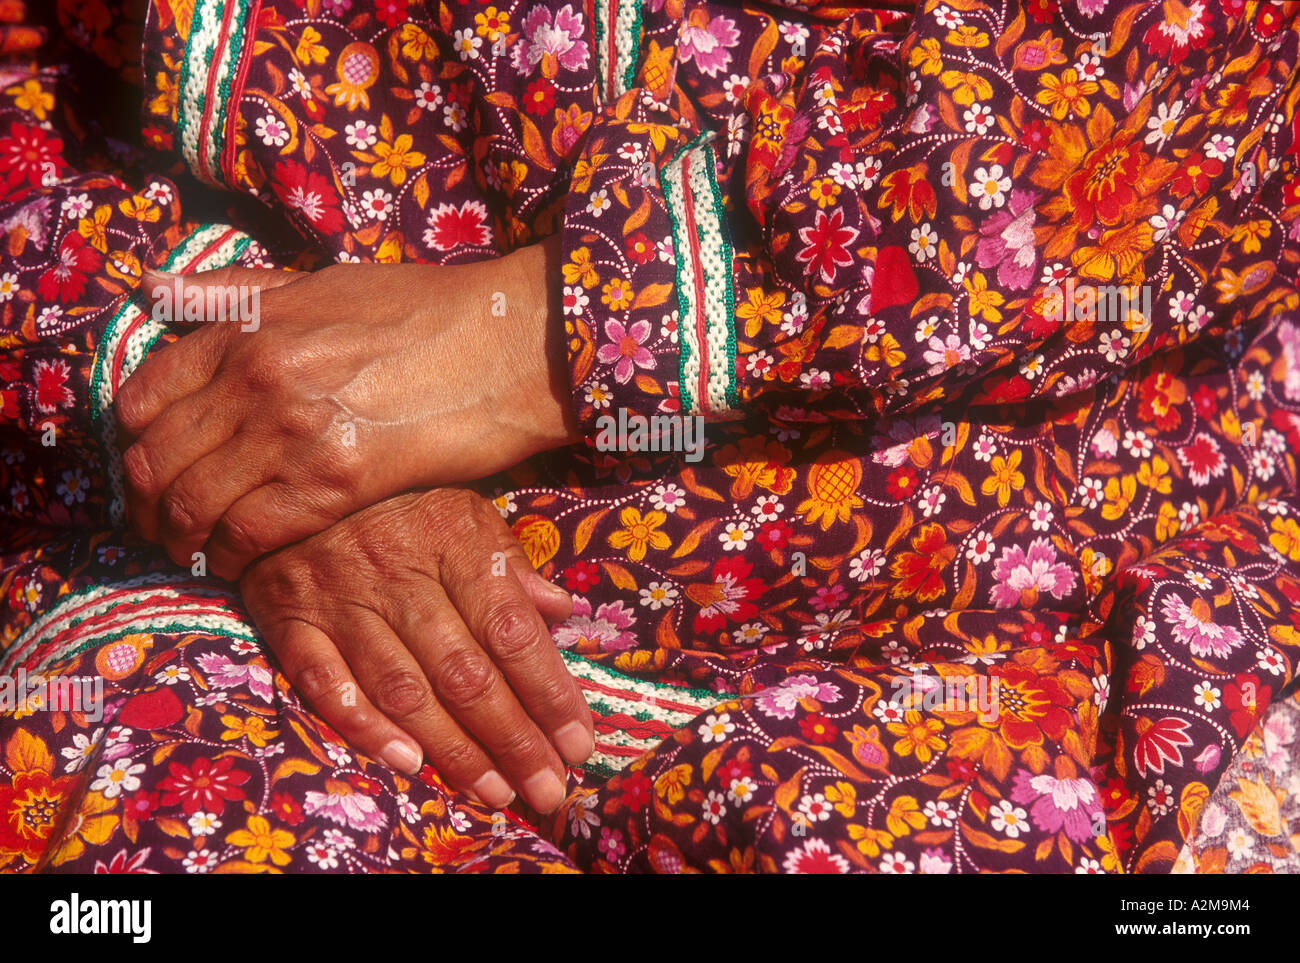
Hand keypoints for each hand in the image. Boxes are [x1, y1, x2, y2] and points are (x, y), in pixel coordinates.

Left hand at [116, 235, 576, 578]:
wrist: (504, 343)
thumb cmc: (423, 309)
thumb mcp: (318, 282)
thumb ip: (233, 292)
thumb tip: (152, 286)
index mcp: (246, 328)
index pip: (143, 396)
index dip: (132, 443)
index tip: (147, 465)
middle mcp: (255, 379)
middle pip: (156, 459)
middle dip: (143, 503)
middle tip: (156, 524)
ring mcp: (291, 433)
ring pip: (192, 503)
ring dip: (178, 536)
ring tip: (189, 548)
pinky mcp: (334, 483)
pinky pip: (249, 534)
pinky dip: (229, 555)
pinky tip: (235, 561)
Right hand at [240, 486, 591, 812]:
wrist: (286, 469)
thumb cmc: (395, 497)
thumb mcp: (463, 508)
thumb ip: (511, 564)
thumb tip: (562, 612)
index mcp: (453, 541)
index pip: (511, 631)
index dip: (549, 692)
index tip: (579, 741)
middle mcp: (400, 573)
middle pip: (466, 672)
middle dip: (513, 739)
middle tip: (548, 789)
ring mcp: (340, 597)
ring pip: (404, 688)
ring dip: (454, 749)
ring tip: (496, 793)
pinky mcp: (288, 616)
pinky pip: (325, 680)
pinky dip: (365, 725)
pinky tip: (409, 762)